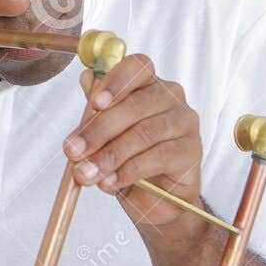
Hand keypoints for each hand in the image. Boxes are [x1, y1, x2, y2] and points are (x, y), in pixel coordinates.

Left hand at [61, 53, 204, 229]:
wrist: (155, 198)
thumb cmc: (128, 158)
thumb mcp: (104, 135)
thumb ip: (96, 109)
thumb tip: (86, 78)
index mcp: (147, 83)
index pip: (137, 67)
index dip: (115, 82)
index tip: (95, 103)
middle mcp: (170, 96)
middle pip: (135, 105)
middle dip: (99, 130)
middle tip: (73, 151)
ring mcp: (184, 122)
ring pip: (144, 133)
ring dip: (110, 155)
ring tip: (87, 174)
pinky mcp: (192, 150)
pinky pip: (159, 157)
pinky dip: (130, 171)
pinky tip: (111, 181)